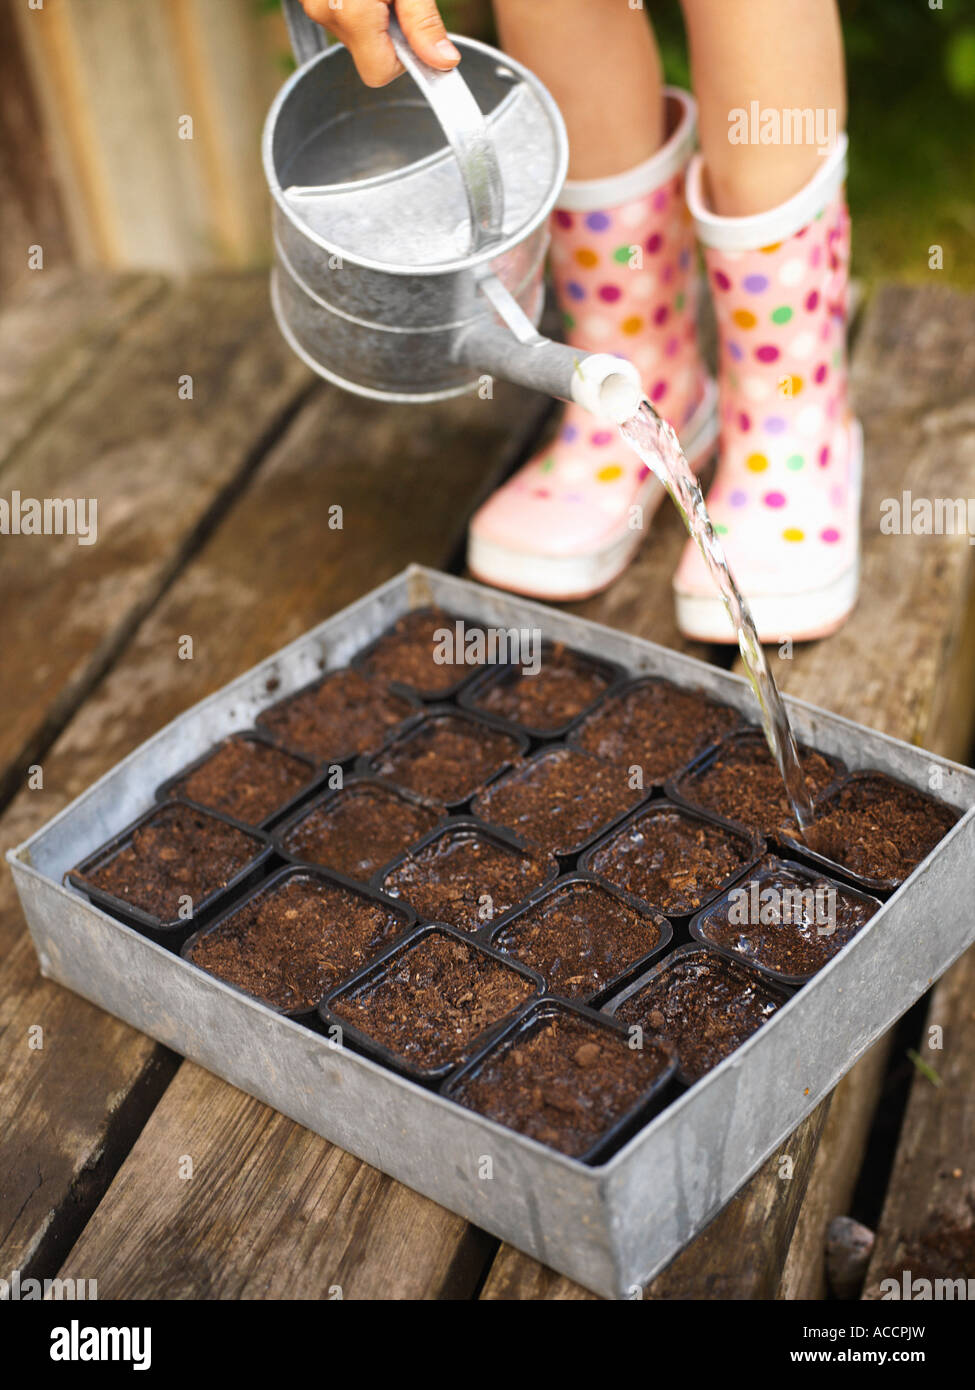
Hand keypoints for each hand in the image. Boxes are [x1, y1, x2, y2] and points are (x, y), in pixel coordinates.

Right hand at [300, 0, 459, 86]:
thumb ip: (424, 22)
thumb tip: (444, 63)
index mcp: (349, 11)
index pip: (380, 73)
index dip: (403, 59)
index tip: (413, 29)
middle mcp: (324, 12)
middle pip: (368, 57)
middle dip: (388, 36)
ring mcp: (311, 4)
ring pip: (354, 37)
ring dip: (372, 19)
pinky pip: (341, 17)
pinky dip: (356, 7)